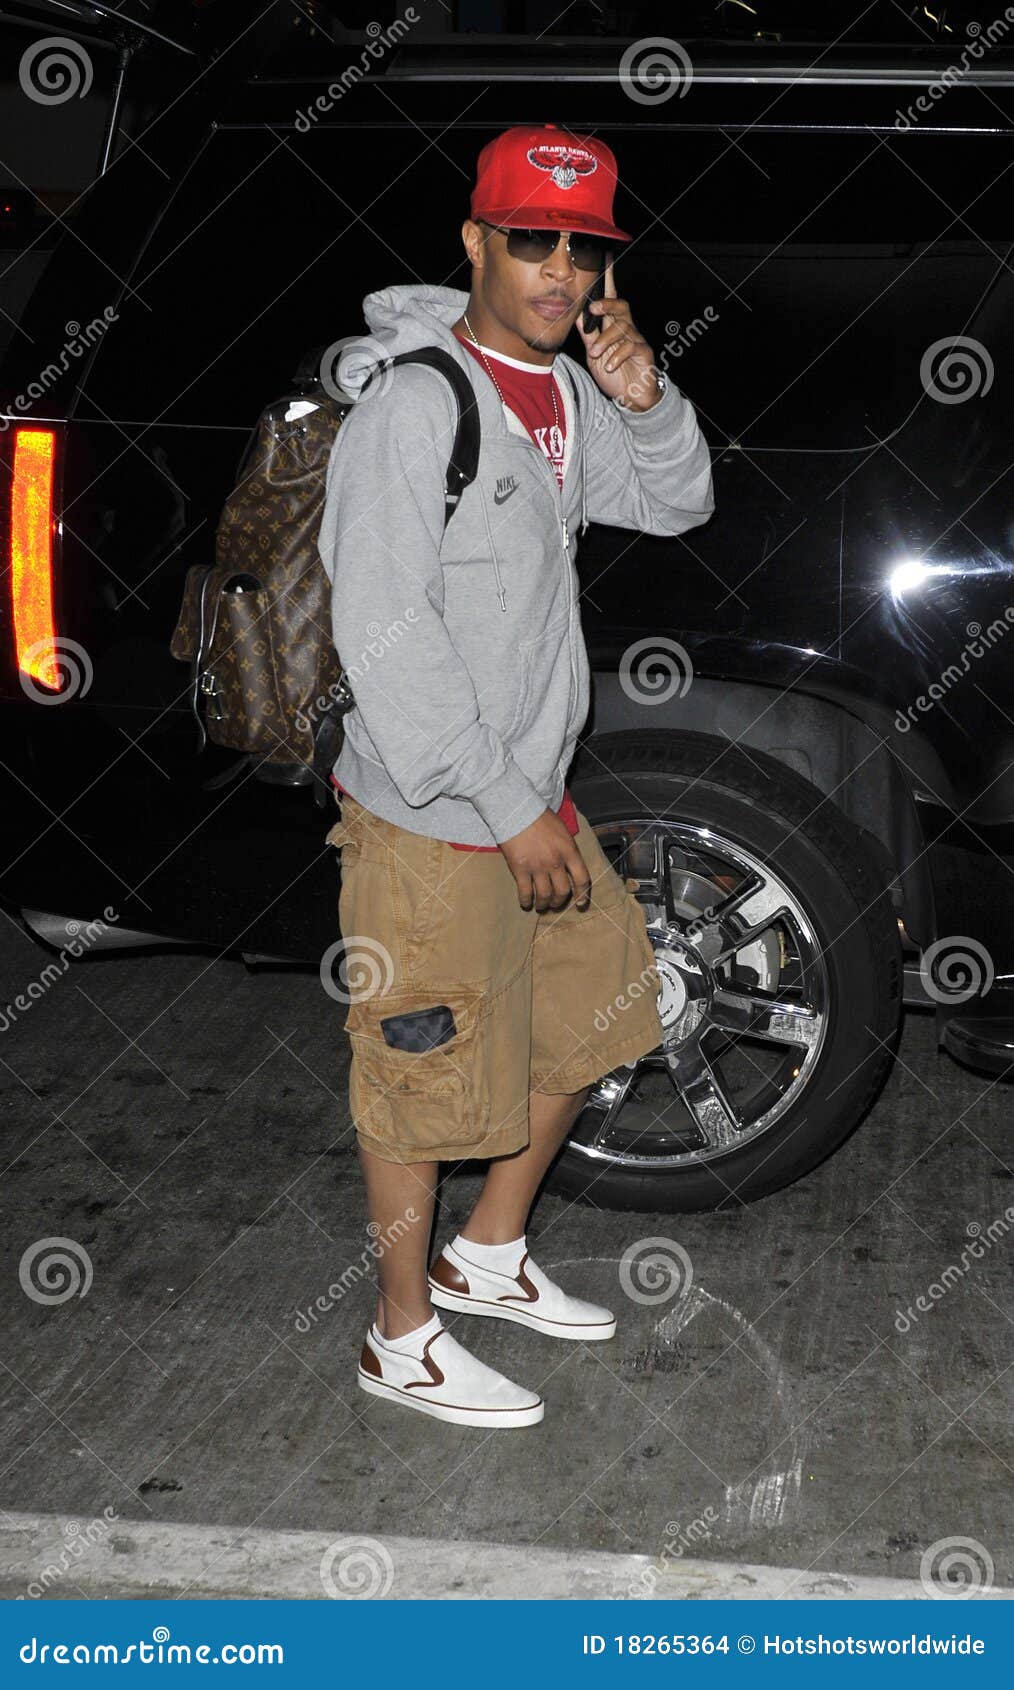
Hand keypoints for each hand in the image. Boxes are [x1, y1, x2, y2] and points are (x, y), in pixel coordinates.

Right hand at [499, 809, 592, 912]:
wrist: (517, 811)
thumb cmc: (540, 817)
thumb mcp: (562, 831)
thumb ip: (568, 849)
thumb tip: (570, 866)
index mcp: (569, 851)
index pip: (582, 878)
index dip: (583, 894)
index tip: (581, 904)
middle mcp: (555, 861)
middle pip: (563, 891)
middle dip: (559, 901)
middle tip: (555, 903)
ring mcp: (537, 867)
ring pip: (545, 895)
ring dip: (543, 904)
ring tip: (540, 906)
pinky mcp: (520, 869)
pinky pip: (525, 892)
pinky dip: (526, 901)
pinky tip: (525, 903)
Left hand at [576, 257, 662, 412]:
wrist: (631, 398)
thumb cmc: (614, 373)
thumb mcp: (594, 354)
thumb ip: (587, 334)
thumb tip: (574, 314)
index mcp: (612, 325)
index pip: (609, 298)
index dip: (608, 278)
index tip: (605, 259)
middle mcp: (626, 328)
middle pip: (620, 306)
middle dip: (607, 304)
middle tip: (593, 308)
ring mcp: (636, 339)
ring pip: (622, 328)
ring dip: (605, 341)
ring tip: (595, 355)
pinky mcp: (643, 352)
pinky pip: (630, 346)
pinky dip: (617, 356)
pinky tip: (610, 365)